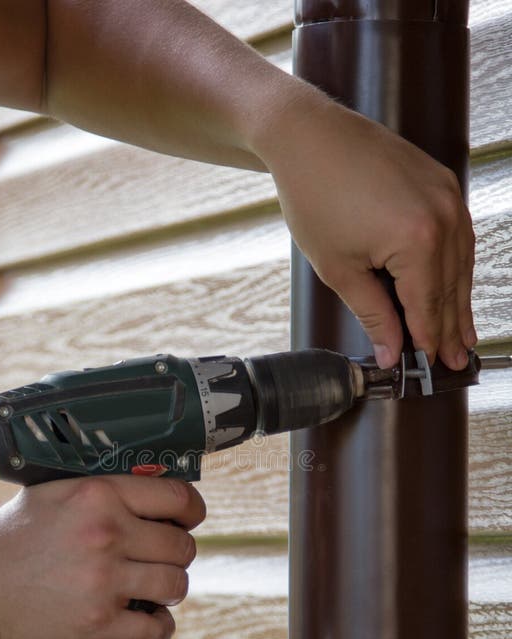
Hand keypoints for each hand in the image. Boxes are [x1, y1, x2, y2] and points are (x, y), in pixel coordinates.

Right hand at [0, 476, 205, 638]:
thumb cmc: (11, 539)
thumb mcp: (56, 492)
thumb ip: (105, 491)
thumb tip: (152, 495)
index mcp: (100, 495)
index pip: (178, 498)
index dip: (192, 511)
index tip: (189, 520)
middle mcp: (108, 534)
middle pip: (183, 547)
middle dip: (178, 554)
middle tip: (160, 559)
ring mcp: (104, 582)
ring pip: (177, 586)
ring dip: (170, 590)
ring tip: (151, 589)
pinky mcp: (98, 624)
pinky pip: (156, 629)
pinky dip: (158, 627)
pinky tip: (147, 620)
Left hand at [256, 86, 475, 369]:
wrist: (309, 136)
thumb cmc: (315, 197)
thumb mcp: (339, 269)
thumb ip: (373, 314)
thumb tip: (392, 350)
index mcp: (417, 242)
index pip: (427, 308)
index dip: (427, 341)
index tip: (429, 368)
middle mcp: (443, 218)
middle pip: (450, 289)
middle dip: (450, 329)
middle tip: (456, 363)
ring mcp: (448, 197)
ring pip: (461, 264)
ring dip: (460, 303)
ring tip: (463, 336)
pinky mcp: (443, 182)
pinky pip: (458, 237)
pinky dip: (457, 267)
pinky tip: (456, 288)